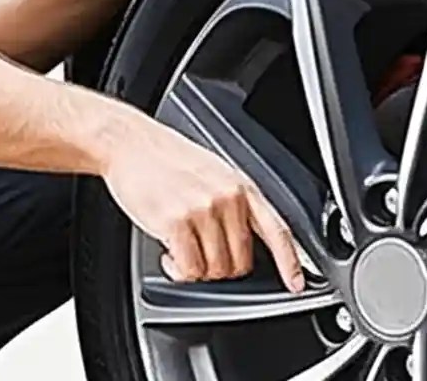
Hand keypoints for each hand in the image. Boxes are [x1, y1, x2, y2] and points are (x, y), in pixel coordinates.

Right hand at [98, 107, 304, 292]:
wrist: (130, 143)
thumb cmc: (165, 158)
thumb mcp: (213, 173)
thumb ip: (232, 203)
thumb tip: (241, 241)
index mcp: (240, 186)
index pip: (277, 230)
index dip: (290, 262)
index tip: (296, 283)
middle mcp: (227, 198)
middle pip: (241, 263)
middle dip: (221, 270)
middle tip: (200, 256)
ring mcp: (203, 210)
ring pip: (215, 270)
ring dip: (196, 270)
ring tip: (180, 250)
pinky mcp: (177, 222)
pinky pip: (189, 269)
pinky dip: (178, 271)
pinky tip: (168, 254)